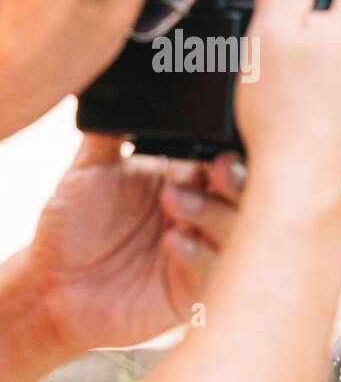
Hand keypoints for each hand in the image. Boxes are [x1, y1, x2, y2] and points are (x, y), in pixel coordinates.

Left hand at [30, 135, 243, 354]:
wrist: (50, 285)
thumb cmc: (71, 228)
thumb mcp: (88, 171)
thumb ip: (110, 134)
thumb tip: (118, 89)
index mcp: (189, 182)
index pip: (227, 162)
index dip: (231, 153)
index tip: (217, 147)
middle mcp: (204, 216)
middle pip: (249, 198)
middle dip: (239, 182)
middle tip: (217, 170)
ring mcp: (204, 254)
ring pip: (240, 235)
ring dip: (214, 215)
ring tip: (174, 203)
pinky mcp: (195, 292)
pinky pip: (215, 275)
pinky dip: (199, 256)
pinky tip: (174, 243)